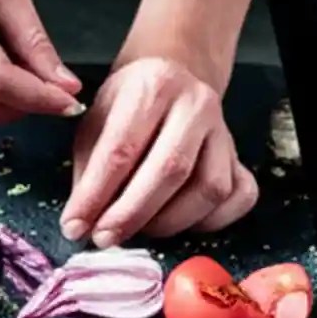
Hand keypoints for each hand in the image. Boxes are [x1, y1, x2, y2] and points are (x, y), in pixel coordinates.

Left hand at [60, 57, 257, 247]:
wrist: (176, 79)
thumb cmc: (129, 106)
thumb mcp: (96, 123)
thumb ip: (90, 170)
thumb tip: (83, 222)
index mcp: (154, 87)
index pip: (122, 149)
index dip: (96, 194)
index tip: (74, 227)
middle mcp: (197, 105)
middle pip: (171, 169)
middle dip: (132, 213)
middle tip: (104, 238)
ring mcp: (226, 132)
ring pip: (209, 188)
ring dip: (170, 221)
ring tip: (140, 230)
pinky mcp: (241, 157)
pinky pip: (240, 197)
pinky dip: (212, 221)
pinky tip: (182, 224)